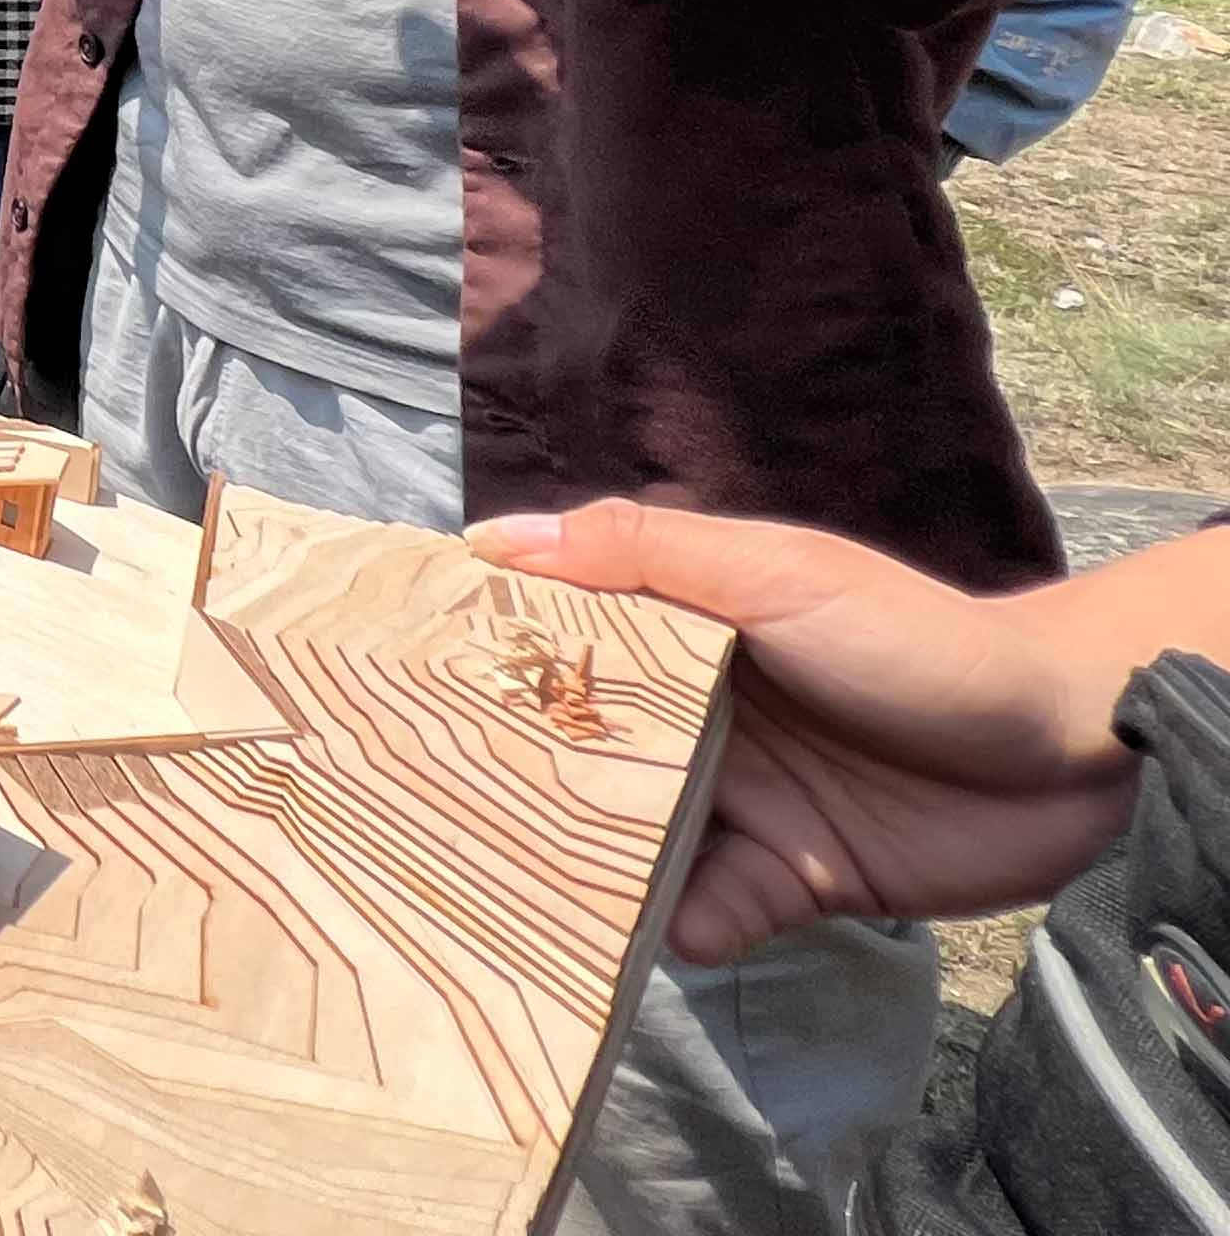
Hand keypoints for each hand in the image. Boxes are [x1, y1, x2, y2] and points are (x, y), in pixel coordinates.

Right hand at [468, 499, 1144, 962]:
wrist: (1069, 747)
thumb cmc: (916, 638)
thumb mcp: (777, 573)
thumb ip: (643, 553)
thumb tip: (496, 538)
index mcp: (681, 631)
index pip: (563, 642)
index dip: (491, 661)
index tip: (398, 683)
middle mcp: (697, 716)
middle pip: (582, 753)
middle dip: (523, 783)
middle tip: (441, 812)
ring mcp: (740, 801)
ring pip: (633, 841)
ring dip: (596, 868)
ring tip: (542, 890)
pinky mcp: (788, 880)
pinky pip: (709, 913)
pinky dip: (685, 928)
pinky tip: (673, 928)